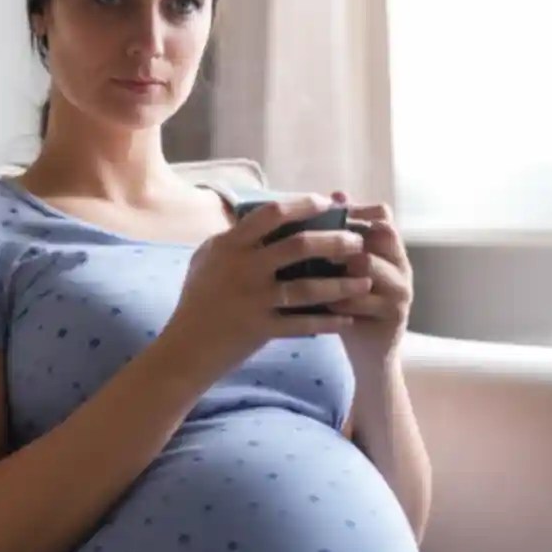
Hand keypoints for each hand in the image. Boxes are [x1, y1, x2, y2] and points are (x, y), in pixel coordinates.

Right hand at [167, 194, 369, 369]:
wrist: (185, 348)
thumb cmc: (197, 300)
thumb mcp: (206, 259)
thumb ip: (233, 237)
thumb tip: (262, 216)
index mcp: (230, 245)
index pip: (271, 214)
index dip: (303, 205)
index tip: (326, 203)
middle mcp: (244, 268)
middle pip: (299, 246)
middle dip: (335, 241)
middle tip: (358, 241)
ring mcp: (254, 300)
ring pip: (308, 287)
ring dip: (341, 284)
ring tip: (365, 281)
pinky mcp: (261, 329)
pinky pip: (303, 324)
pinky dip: (328, 321)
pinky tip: (348, 318)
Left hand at [326, 192, 413, 368]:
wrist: (370, 356)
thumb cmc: (351, 308)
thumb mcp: (344, 272)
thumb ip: (340, 241)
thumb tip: (333, 197)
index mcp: (390, 251)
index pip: (383, 215)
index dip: (356, 210)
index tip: (327, 216)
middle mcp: (401, 266)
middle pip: (382, 232)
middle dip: (347, 236)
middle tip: (318, 246)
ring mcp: (401, 290)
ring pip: (368, 263)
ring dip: (337, 267)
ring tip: (315, 274)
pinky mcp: (394, 314)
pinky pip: (361, 299)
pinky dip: (336, 300)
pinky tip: (320, 304)